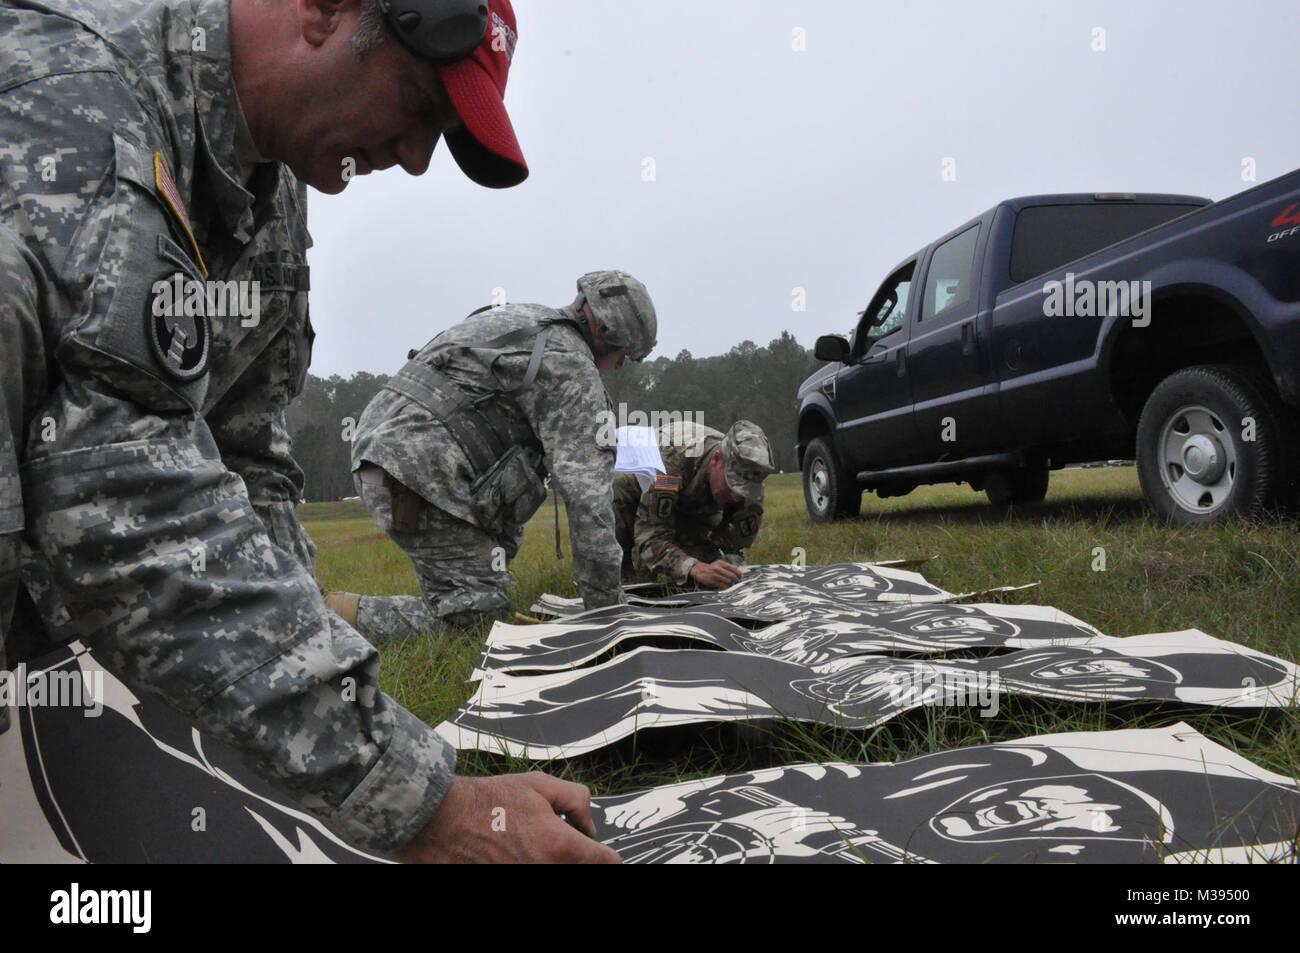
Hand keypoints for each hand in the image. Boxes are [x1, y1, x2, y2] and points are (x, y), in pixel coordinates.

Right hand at [393, 772, 621, 862]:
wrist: (443, 821)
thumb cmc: (488, 801)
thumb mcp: (539, 785)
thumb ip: (576, 800)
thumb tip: (589, 825)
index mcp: (558, 846)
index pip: (604, 861)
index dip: (608, 855)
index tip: (606, 852)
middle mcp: (544, 871)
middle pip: (581, 870)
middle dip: (579, 858)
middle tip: (566, 844)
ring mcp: (524, 880)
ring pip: (556, 872)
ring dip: (554, 861)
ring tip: (535, 845)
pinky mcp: (507, 882)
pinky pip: (532, 874)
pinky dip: (532, 864)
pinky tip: (519, 853)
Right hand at [689, 559, 743, 587]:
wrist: (700, 570)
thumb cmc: (711, 568)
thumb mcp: (719, 564)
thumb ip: (728, 566)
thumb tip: (738, 570)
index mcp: (721, 563)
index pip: (733, 568)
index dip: (739, 573)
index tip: (740, 576)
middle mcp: (718, 568)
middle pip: (732, 575)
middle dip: (736, 579)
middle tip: (737, 581)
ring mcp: (715, 575)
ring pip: (728, 581)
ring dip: (731, 583)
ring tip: (731, 583)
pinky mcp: (713, 581)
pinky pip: (723, 585)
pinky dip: (726, 586)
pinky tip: (726, 585)